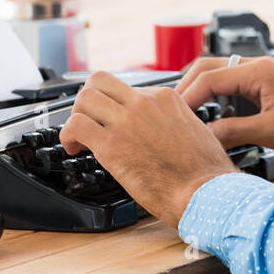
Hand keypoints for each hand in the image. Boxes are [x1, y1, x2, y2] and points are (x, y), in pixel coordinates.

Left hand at [59, 71, 236, 229]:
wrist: (206, 192)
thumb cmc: (206, 173)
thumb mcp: (196, 131)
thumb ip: (174, 121)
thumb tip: (162, 129)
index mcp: (166, 98)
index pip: (128, 89)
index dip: (116, 107)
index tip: (113, 123)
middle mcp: (144, 104)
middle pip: (100, 81)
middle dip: (89, 101)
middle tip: (90, 120)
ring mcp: (126, 122)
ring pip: (84, 99)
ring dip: (76, 117)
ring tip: (80, 137)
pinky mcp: (111, 146)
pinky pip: (75, 126)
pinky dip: (67, 137)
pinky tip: (74, 149)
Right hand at [176, 56, 273, 176]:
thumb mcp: (272, 133)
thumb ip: (233, 131)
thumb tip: (201, 137)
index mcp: (261, 70)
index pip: (210, 76)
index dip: (187, 97)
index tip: (171, 116)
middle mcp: (261, 69)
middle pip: (210, 69)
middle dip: (188, 88)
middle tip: (170, 113)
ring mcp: (264, 81)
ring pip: (220, 79)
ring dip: (201, 94)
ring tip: (184, 117)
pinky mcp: (268, 95)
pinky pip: (233, 92)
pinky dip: (216, 102)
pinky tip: (209, 120)